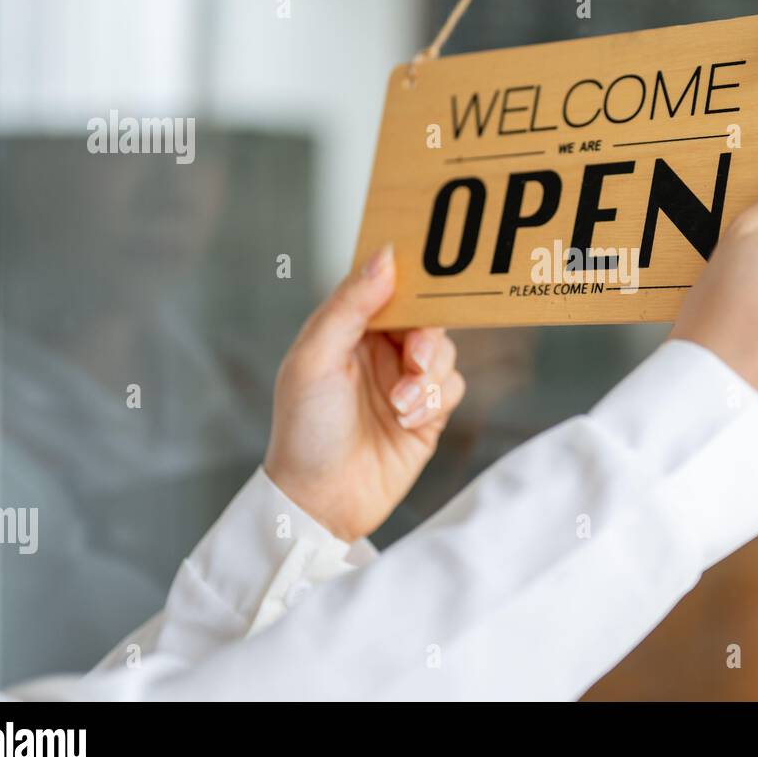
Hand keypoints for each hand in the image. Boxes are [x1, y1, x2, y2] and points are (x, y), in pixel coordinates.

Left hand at [263, 246, 465, 539]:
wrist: (321, 501)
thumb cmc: (305, 429)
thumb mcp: (316, 360)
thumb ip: (349, 306)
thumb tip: (385, 256)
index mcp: (347, 328)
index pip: (388, 287)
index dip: (410, 283)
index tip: (428, 282)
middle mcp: (378, 350)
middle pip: (425, 318)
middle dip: (425, 338)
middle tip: (414, 358)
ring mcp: (404, 381)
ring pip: (444, 351)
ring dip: (427, 375)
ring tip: (401, 404)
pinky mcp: (427, 413)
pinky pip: (452, 386)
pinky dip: (435, 401)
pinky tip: (409, 421)